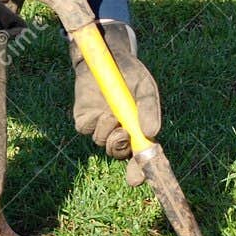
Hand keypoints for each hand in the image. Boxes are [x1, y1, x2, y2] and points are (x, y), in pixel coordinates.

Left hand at [72, 21, 160, 185]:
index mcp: (138, 130)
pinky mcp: (83, 119)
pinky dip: (94, 123)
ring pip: (101, 142)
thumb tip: (152, 133)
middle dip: (120, 148)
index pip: (140, 159)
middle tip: (123, 133)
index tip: (137, 180)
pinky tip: (100, 110)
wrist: (106, 55)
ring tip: (111, 113)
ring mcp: (100, 127)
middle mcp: (119, 132)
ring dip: (108, 131)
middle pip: (119, 154)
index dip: (139, 172)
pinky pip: (86, 130)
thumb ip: (149, 109)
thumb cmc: (131, 74)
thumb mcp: (146, 89)